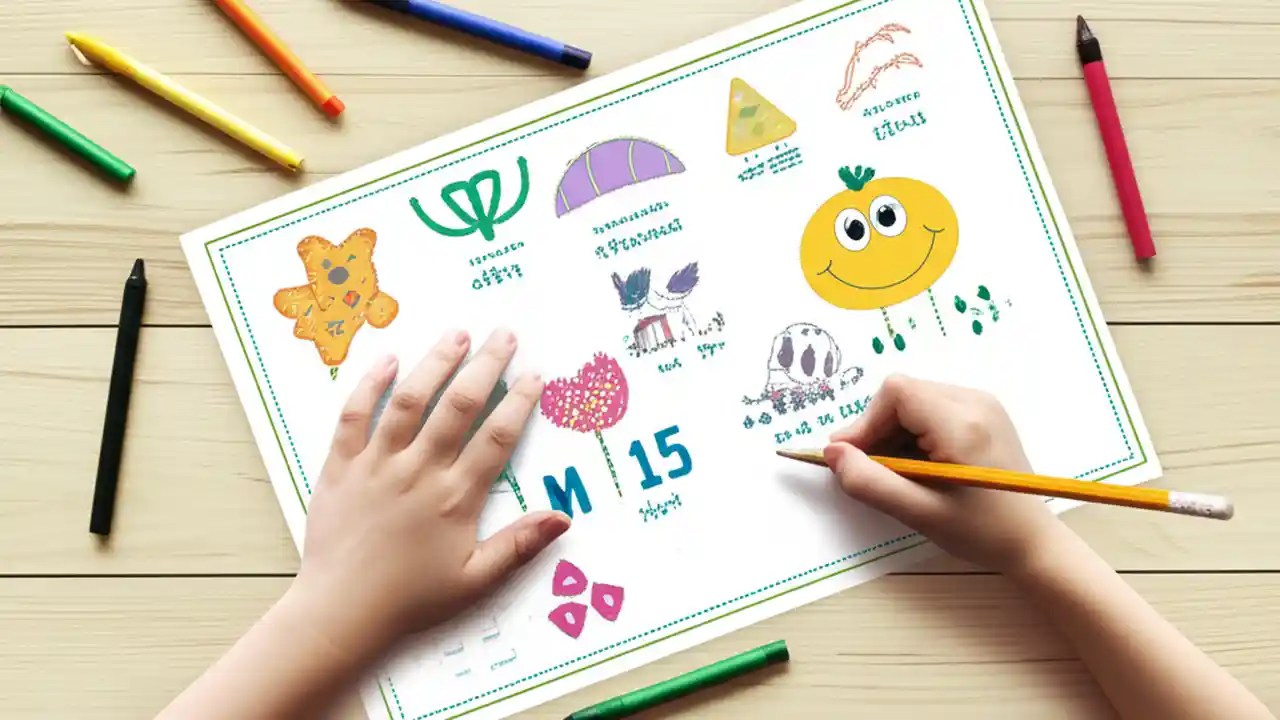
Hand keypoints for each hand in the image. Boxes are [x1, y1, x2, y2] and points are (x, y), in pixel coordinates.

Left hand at [288, 329, 570, 659]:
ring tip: (457, 334)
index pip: (496, 438)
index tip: (535, 373)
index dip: (519, 402)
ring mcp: (377, 464)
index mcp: (455, 498)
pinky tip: (387, 359)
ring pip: (410, 401)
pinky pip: (354, 416)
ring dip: (435, 363)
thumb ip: (519, 546)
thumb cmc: (411, 600)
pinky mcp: (341, 466)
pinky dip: (370, 384)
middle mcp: (419, 471)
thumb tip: (563, 518)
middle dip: (485, 365)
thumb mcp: (475, 581)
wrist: (340, 612)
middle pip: (458, 406)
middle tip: (504, 334)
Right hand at [825, 374, 1066, 573]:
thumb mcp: (919, 513)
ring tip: (899, 472)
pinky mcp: (984, 412)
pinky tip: (919, 464)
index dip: (865, 422)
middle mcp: (975, 401)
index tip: (853, 458)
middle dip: (878, 429)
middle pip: (903, 394)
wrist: (1033, 541)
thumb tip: (832, 454)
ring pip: (915, 399)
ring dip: (895, 432)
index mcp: (962, 423)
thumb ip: (870, 483)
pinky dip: (914, 431)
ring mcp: (983, 404)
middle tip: (874, 470)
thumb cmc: (981, 532)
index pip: (896, 393)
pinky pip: (932, 407)